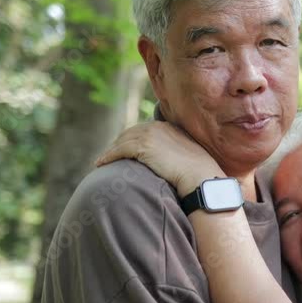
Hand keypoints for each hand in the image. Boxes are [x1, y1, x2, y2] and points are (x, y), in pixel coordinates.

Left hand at [95, 121, 223, 196]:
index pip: (143, 130)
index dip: (131, 139)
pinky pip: (119, 150)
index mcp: (168, 127)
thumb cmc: (198, 173)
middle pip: (129, 133)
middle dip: (118, 143)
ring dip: (110, 151)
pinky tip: (101, 164)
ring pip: (122, 141)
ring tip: (102, 161)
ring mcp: (149, 135)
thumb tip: (173, 164)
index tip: (123, 148)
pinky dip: (108, 156)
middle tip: (108, 155)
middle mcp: (157, 127)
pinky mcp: (143, 147)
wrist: (200, 176)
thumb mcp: (189, 156)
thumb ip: (177, 154)